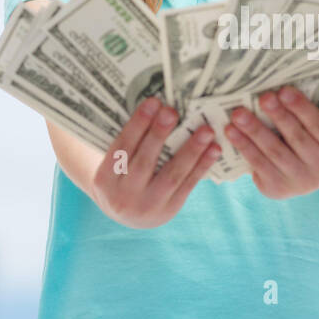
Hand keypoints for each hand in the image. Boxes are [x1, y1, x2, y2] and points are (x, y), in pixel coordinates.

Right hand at [91, 96, 221, 227]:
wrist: (128, 217)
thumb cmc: (124, 177)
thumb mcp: (116, 164)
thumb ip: (132, 142)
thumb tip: (159, 107)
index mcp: (105, 180)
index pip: (121, 148)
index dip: (137, 124)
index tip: (152, 102)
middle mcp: (124, 196)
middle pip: (144, 162)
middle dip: (158, 134)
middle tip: (172, 111)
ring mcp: (148, 206)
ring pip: (171, 175)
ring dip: (190, 150)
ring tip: (205, 130)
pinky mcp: (169, 210)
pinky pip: (187, 185)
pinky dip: (202, 166)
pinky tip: (214, 149)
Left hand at [224, 85, 318, 198]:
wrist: (305, 173)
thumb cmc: (307, 138)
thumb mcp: (314, 127)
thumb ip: (302, 111)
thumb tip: (276, 87)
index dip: (302, 108)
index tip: (284, 91)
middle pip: (297, 138)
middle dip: (278, 116)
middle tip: (263, 98)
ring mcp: (301, 182)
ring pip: (275, 152)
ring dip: (254, 131)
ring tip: (238, 114)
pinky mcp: (278, 190)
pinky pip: (259, 165)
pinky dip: (244, 147)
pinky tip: (231, 132)